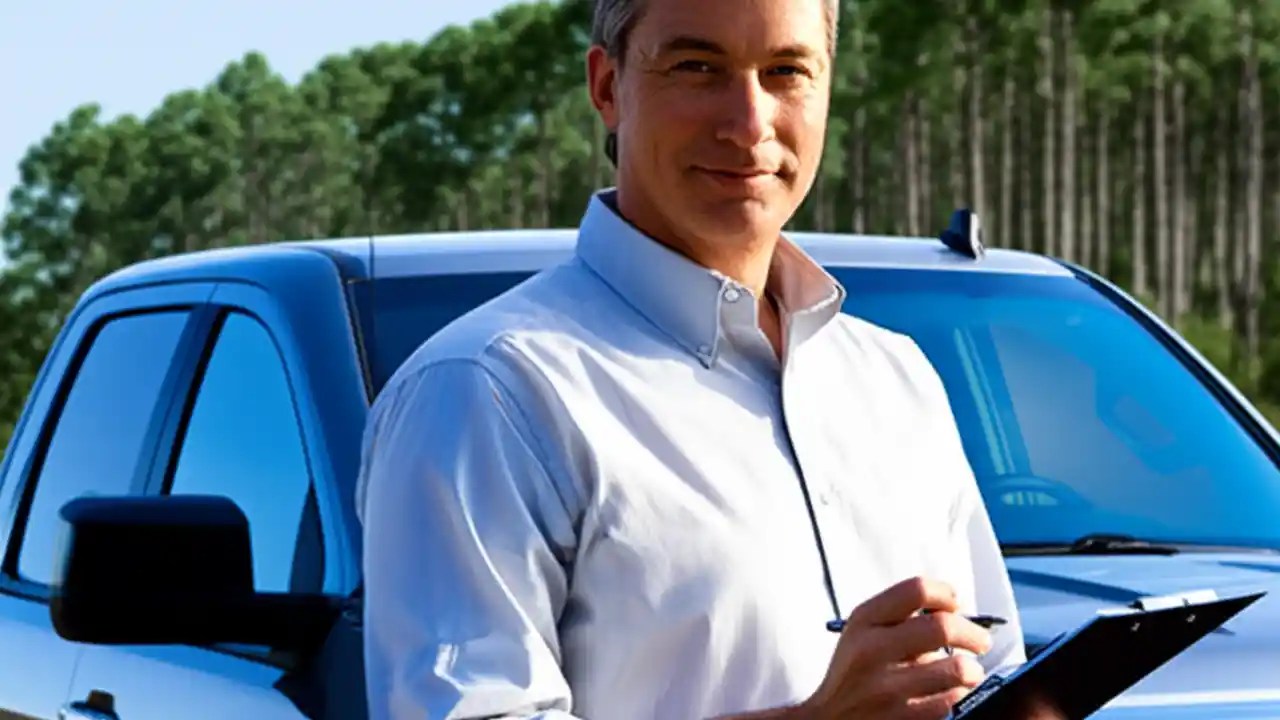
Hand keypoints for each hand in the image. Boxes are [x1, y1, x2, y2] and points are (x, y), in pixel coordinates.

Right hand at [800, 577, 992, 719]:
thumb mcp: (862, 630)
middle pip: (942, 626)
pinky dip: (958, 694)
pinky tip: (951, 691)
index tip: (956, 605)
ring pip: (956, 668)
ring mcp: (886, 687)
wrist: (829, 717)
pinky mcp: (901, 717)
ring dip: (972, 669)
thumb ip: (899, 614)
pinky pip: (950, 701)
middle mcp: (872, 650)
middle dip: (973, 633)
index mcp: (864, 620)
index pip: (916, 590)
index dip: (946, 594)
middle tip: (981, 641)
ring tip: (970, 671)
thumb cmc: (855, 669)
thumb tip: (953, 608)